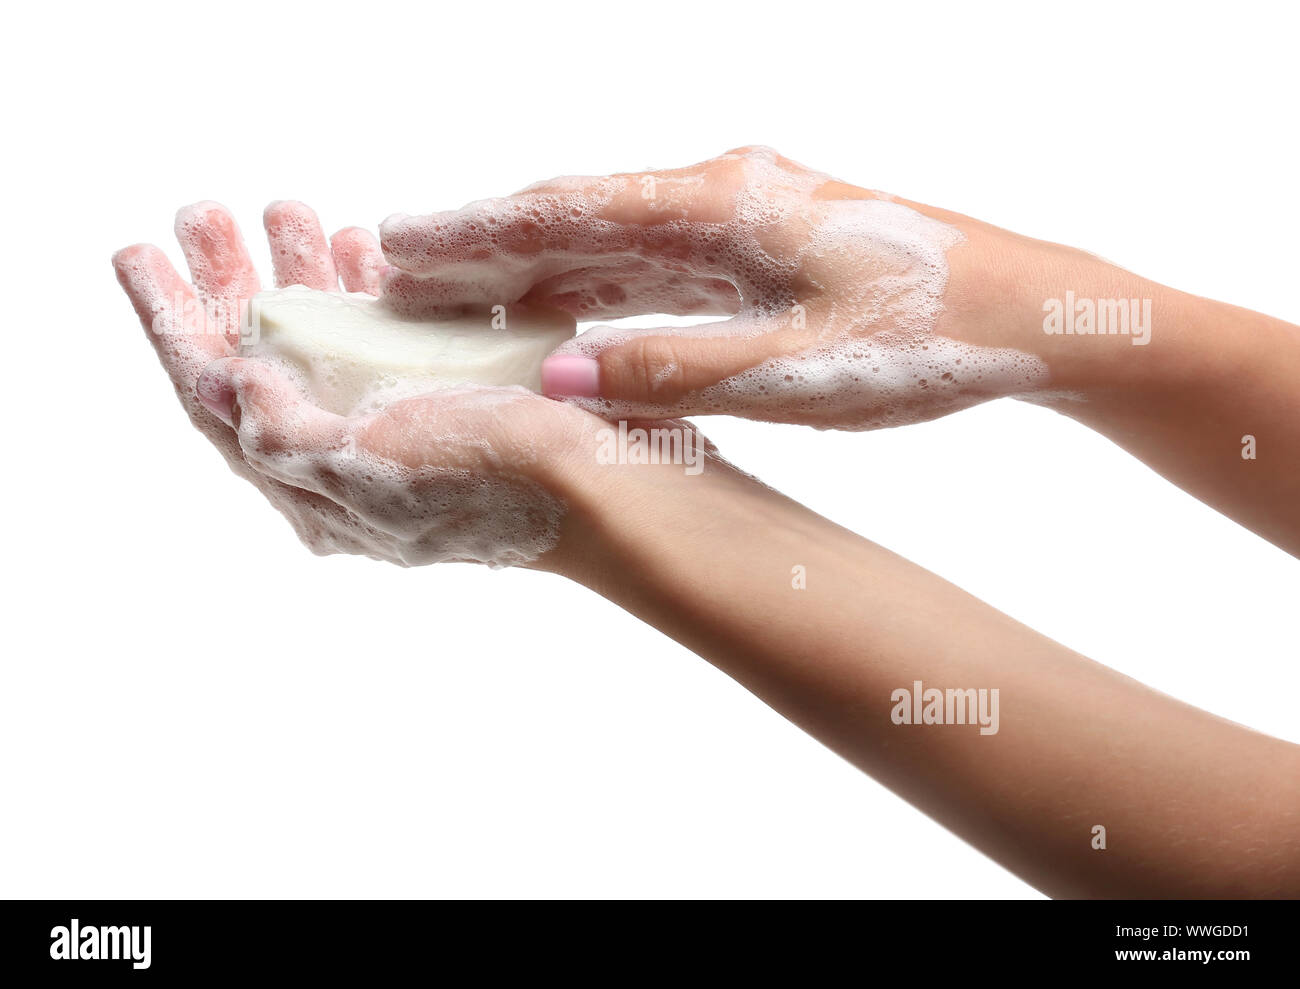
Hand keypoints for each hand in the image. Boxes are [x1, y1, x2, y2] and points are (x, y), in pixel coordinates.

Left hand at [114, 202, 603, 567]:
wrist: (612, 488)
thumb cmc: (500, 487)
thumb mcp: (374, 471)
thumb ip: (291, 436)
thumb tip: (234, 385)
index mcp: (321, 493)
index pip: (218, 404)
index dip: (173, 328)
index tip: (142, 258)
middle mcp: (353, 463)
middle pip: (268, 365)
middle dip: (236, 284)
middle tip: (210, 215)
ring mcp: (404, 429)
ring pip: (329, 344)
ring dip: (307, 276)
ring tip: (292, 213)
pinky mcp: (452, 400)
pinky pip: (392, 339)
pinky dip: (374, 293)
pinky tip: (372, 255)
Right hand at [379, 147, 1072, 429]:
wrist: (1031, 312)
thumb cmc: (929, 336)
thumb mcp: (795, 372)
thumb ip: (673, 370)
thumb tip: (557, 378)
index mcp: (722, 206)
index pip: (569, 212)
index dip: (475, 234)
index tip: (397, 247)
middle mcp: (722, 195)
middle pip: (575, 214)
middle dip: (482, 244)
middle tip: (393, 270)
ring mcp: (742, 219)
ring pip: (609, 239)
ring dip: (530, 267)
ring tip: (453, 294)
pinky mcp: (761, 251)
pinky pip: (653, 265)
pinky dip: (592, 287)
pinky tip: (556, 312)